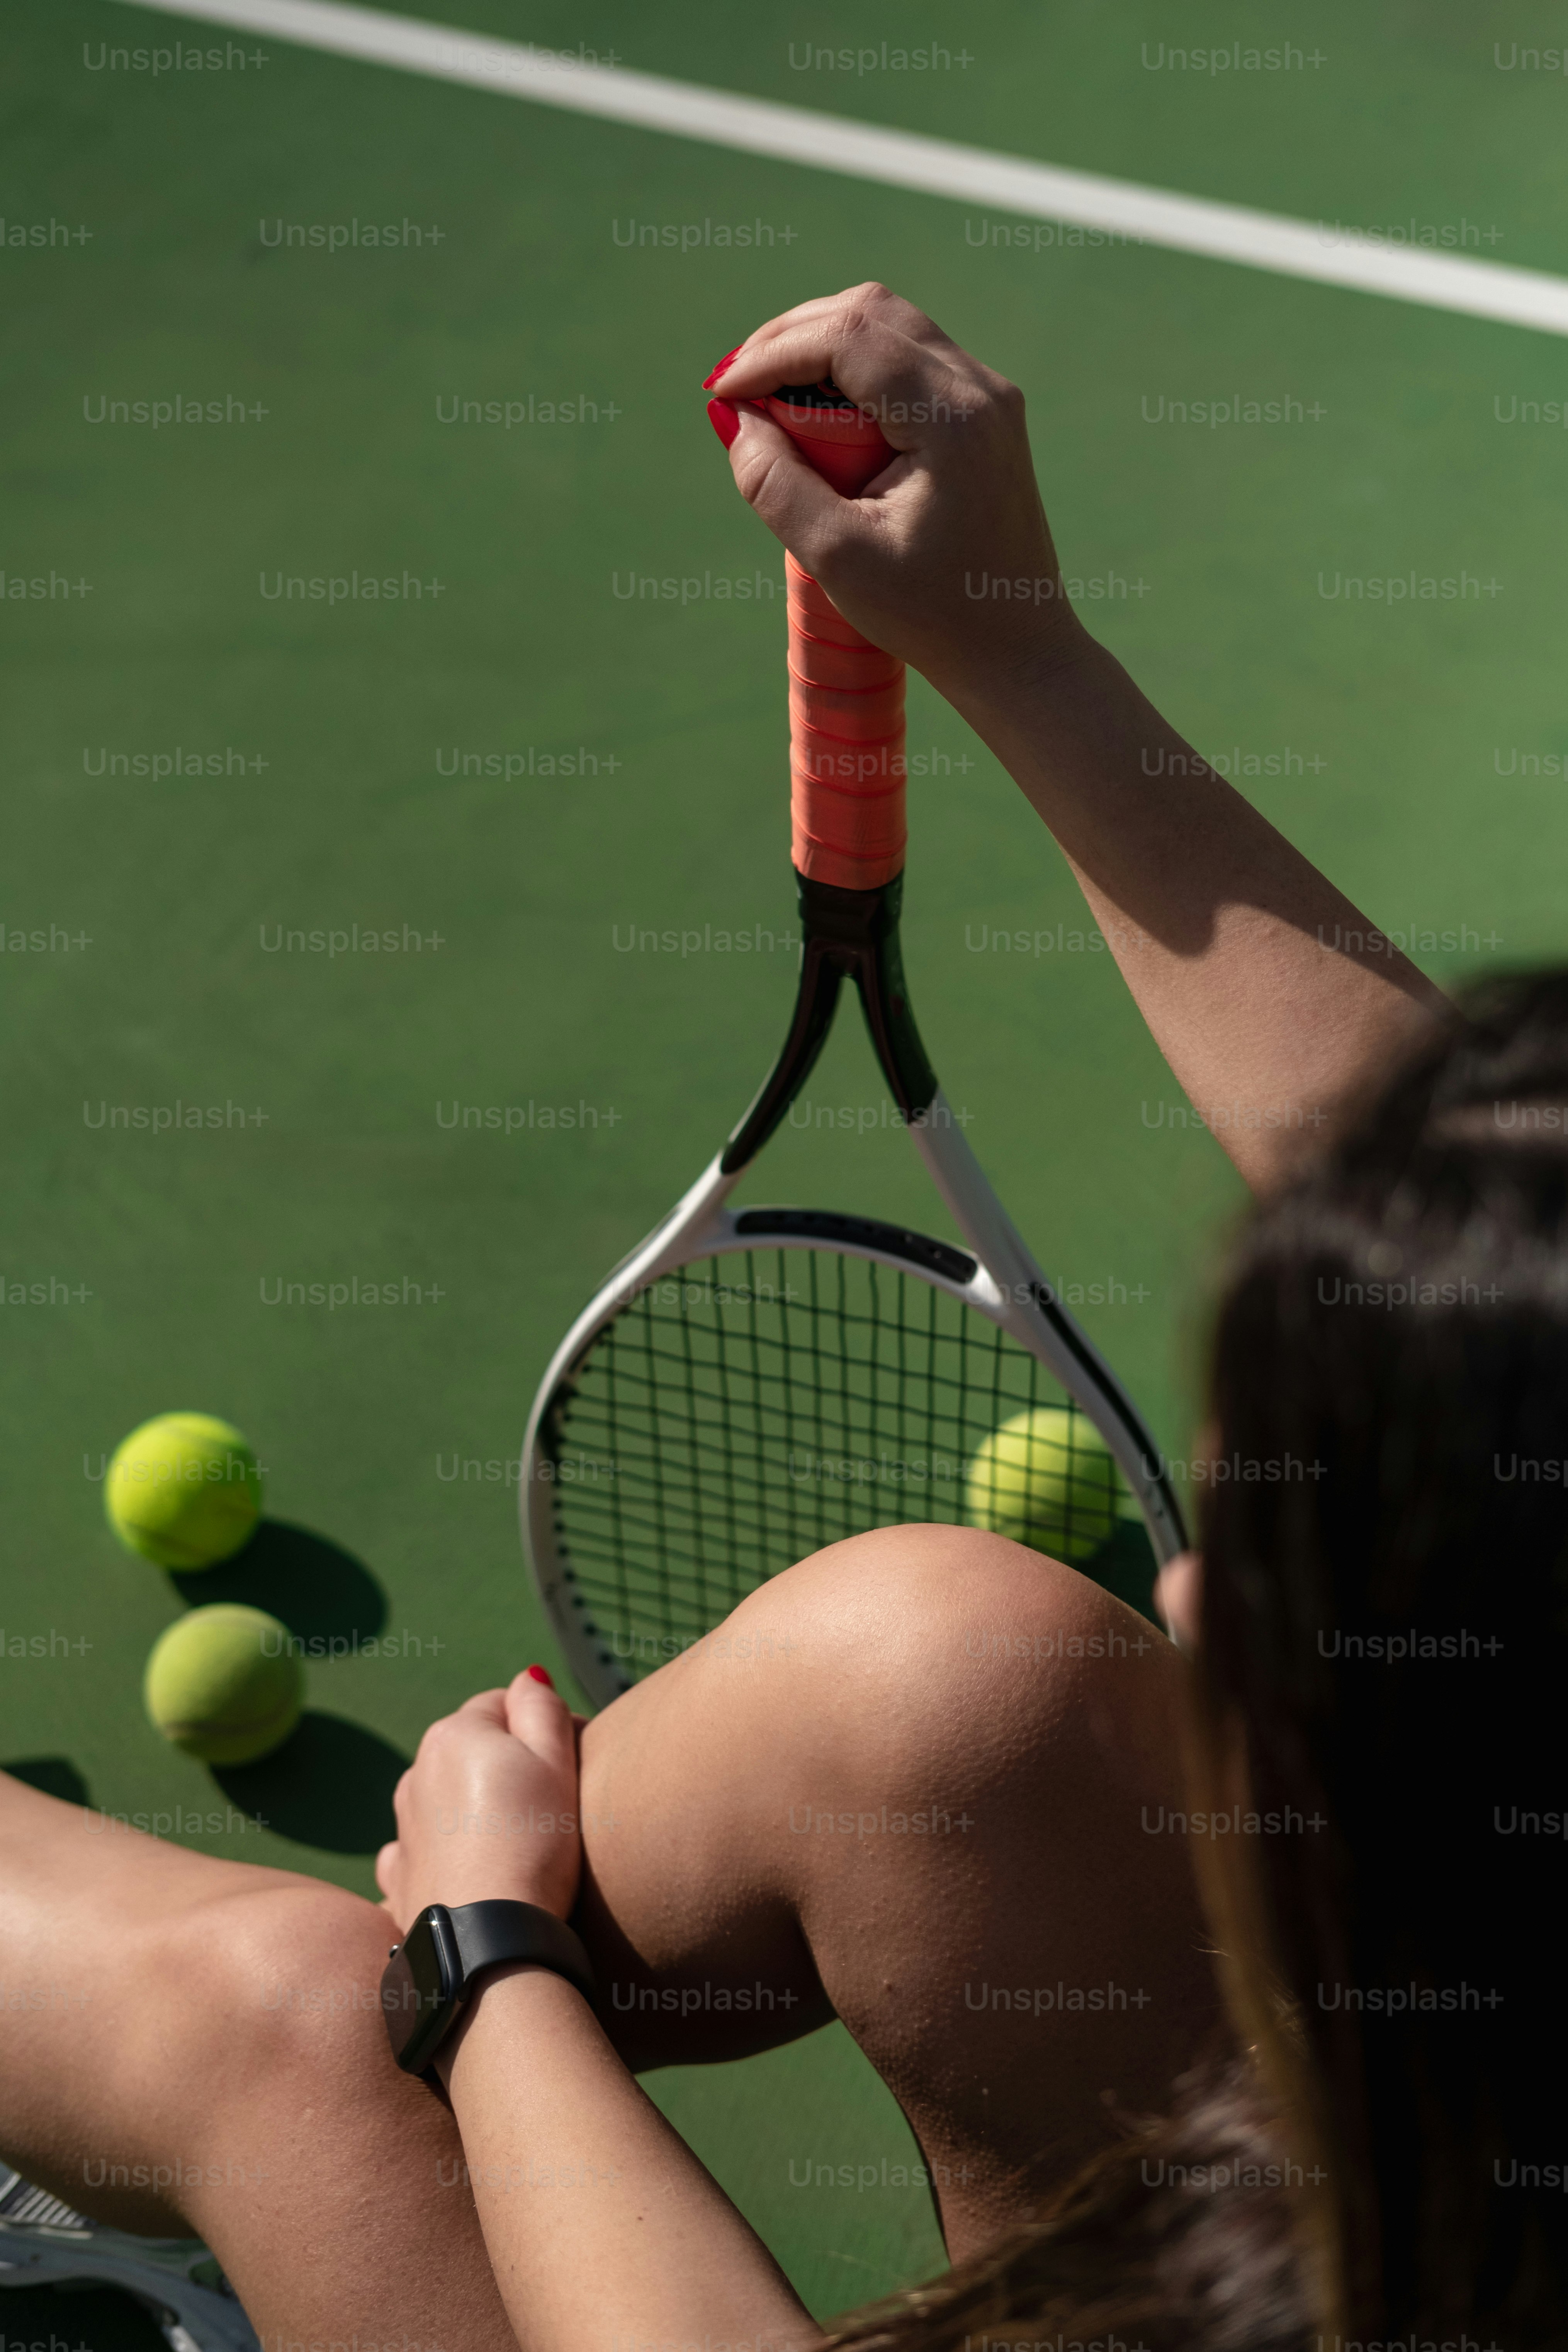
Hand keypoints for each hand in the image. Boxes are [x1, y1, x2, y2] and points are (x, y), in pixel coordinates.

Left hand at [375, 1667, 581, 1927]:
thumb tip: (527, 1677)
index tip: (574, 1767)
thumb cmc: (533, 1845)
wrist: (488, 1942)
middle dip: (508, 1767)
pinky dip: (445, 1850)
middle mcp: (417, 1772)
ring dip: (475, 1806)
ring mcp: (403, 1826)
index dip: (544, 1730)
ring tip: (517, 1844)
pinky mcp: (400, 1876)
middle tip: (551, 1809)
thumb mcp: (557, 1762)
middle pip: (473, 1749)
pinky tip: (470, 1870)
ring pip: (447, 1796)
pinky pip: (423, 1846)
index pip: (505, 1706)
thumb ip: (541, 1706)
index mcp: (454, 1734)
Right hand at [707, 282, 1087, 705]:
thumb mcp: (839, 559)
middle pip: (869, 312)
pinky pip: (907, 360)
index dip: (773, 352)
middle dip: (790, 338)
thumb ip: (777, 486)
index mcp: (952, 418)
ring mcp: (988, 396)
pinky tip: (815, 412)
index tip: (724, 392)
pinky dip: (852, 371)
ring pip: (888, 327)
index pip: (848, 336)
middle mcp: (979, 389)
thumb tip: (734, 419)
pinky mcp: (983, 413)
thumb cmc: (933, 616)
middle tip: (737, 385)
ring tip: (767, 396)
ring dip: (819, 348)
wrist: (1017, 650)